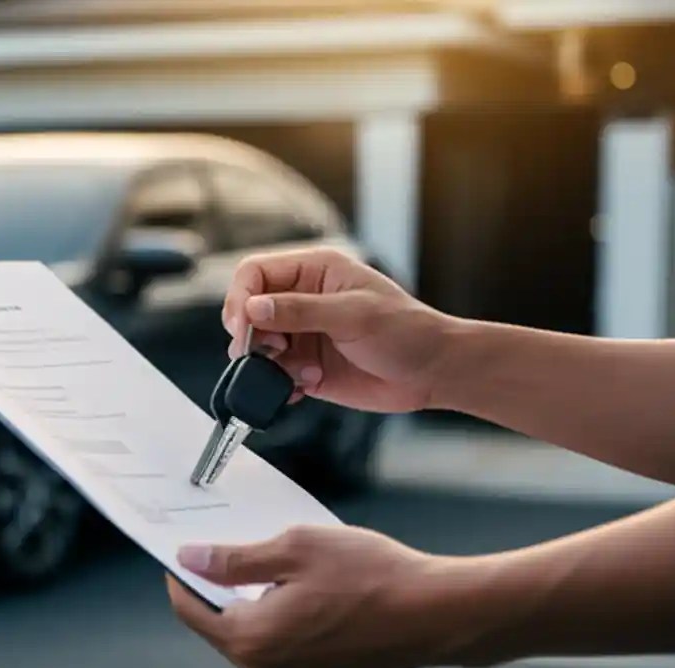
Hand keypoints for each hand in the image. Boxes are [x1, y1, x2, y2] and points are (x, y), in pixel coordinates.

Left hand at [168, 525, 467, 667]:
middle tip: (235, 547)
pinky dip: (284, 619)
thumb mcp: (294, 548)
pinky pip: (284, 647)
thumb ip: (234, 559)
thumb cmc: (372, 578)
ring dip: (257, 603)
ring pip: (254, 637)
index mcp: (251, 641)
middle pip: (221, 625)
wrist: (437, 614)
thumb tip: (191, 559)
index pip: (190, 610)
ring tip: (281, 564)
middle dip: (222, 588)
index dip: (181, 576)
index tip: (182, 551)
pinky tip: (306, 589)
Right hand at [223, 248, 458, 412]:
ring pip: (257, 347)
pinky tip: (301, 388)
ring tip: (301, 372)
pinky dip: (277, 385)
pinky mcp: (305, 367)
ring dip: (268, 364)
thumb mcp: (353, 315)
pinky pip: (274, 375)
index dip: (242, 298)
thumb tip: (254, 309)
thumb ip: (300, 311)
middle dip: (251, 335)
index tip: (243, 326)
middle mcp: (302, 301)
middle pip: (248, 311)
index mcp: (314, 272)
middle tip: (269, 352)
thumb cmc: (407, 331)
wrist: (433, 372)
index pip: (255, 273)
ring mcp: (303, 335)